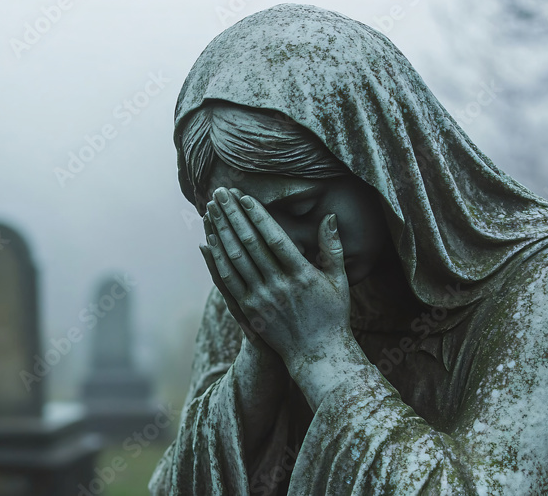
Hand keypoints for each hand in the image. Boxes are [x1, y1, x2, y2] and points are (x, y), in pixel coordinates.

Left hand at [200, 187, 352, 369]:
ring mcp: (261, 299)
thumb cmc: (332, 315)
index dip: (257, 216)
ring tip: (210, 210)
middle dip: (233, 216)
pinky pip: (228, 281)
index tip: (243, 197)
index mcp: (302, 275)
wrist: (317, 354)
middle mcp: (279, 286)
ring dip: (220, 232)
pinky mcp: (249, 311)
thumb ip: (332, 248)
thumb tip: (330, 217)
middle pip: (250, 244)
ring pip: (235, 260)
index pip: (274, 238)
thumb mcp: (339, 281)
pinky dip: (215, 260)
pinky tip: (207, 242)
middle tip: (220, 193)